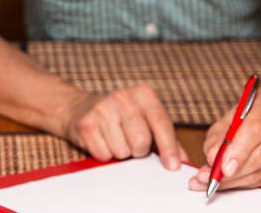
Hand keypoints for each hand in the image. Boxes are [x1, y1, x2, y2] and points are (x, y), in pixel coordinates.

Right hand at [62, 85, 187, 169]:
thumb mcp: (145, 119)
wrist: (78, 107)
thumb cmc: (119, 116)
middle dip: (139, 150)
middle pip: (141, 142)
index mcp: (143, 94)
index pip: (161, 123)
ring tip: (115, 139)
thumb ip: (166, 138)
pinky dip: (105, 154)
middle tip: (131, 143)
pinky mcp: (86, 124)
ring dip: (121, 153)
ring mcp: (102, 109)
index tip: (173, 166)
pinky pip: (104, 155)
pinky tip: (102, 141)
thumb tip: (182, 161)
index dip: (168, 148)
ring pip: (123, 151)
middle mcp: (122, 97)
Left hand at [189, 92, 260, 191]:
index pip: (256, 130)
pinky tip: (226, 183)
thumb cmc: (245, 118)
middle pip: (259, 156)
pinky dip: (240, 185)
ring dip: (233, 181)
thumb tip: (212, 158)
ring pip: (259, 173)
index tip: (223, 166)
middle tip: (210, 177)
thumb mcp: (226, 119)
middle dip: (232, 172)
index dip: (239, 151)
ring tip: (210, 181)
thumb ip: (217, 137)